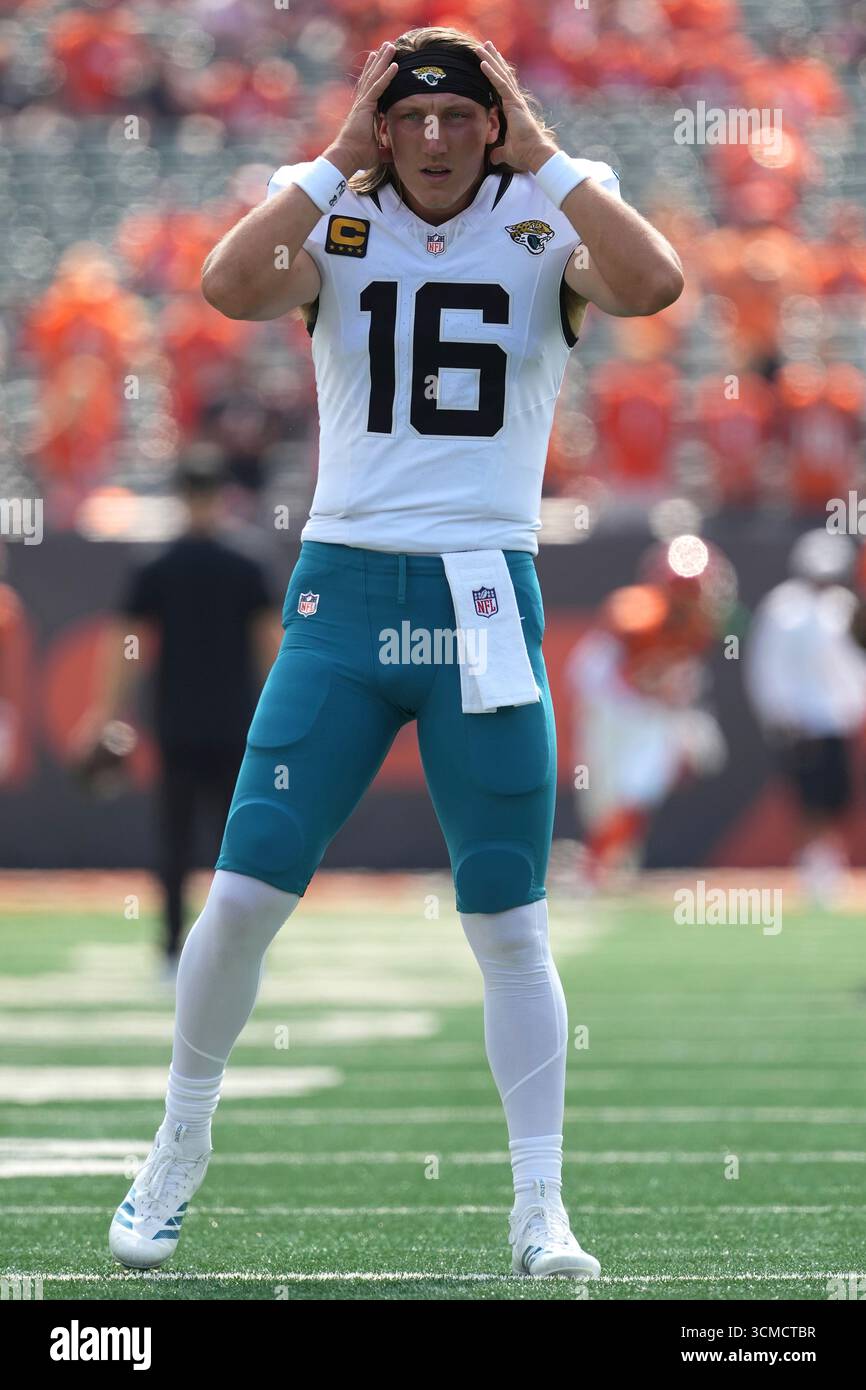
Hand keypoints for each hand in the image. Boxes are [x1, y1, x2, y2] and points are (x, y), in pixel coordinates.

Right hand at [325, 41, 397, 176]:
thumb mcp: (376, 153)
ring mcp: (362, 103)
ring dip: (383, 61)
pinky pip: (378, 87)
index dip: (377, 74)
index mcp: (364, 112)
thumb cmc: (358, 157)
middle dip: (379, 61)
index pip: (372, 89)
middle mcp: (362, 104)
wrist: (346, 158)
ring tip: (390, 46)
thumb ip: (385, 151)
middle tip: (386, 46)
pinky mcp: (365, 106)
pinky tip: (394, 64)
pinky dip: (386, 76)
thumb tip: (394, 155)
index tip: (381, 62)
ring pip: (374, 77)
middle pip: (372, 77)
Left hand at [479, 40, 557, 172]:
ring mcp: (515, 101)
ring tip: (482, 47)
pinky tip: (483, 62)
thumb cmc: (525, 154)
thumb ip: (499, 153)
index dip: (495, 74)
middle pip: (503, 75)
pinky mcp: (514, 103)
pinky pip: (500, 84)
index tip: (489, 62)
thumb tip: (493, 158)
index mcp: (514, 109)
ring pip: (501, 75)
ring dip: (491, 60)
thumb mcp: (507, 152)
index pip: (502, 87)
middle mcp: (515, 101)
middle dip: (494, 59)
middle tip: (486, 45)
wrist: (535, 154)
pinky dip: (491, 73)